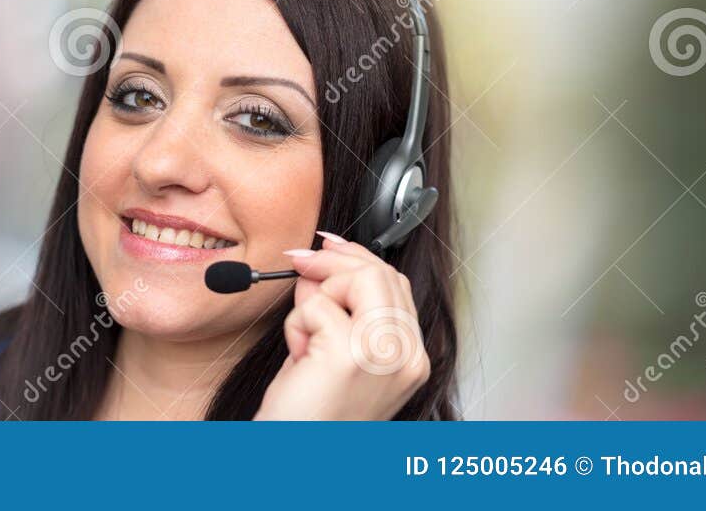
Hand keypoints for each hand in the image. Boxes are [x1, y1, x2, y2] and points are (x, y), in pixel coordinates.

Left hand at [254, 231, 429, 419]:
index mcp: (410, 359)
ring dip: (316, 294)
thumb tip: (320, 269)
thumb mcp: (333, 357)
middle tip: (298, 261)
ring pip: (357, 279)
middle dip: (334, 261)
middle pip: (381, 274)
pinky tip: (298, 355)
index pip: (396, 286)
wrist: (294, 459)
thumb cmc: (308, 417)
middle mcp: (407, 357)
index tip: (326, 247)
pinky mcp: (352, 355)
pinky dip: (296, 323)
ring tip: (303, 334)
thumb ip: (338, 313)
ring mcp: (384, 355)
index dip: (358, 259)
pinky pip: (316, 305)